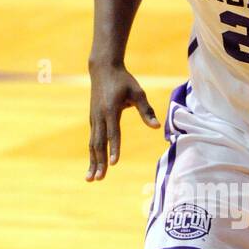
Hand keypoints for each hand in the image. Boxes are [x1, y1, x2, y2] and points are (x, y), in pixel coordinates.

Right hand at [86, 65, 159, 180]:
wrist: (103, 69)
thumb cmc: (124, 81)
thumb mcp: (138, 92)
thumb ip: (146, 111)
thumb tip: (157, 126)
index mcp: (111, 110)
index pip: (113, 133)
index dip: (114, 149)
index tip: (114, 163)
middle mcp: (99, 116)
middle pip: (99, 143)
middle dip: (99, 162)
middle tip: (99, 178)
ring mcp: (94, 119)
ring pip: (93, 144)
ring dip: (92, 162)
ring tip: (91, 179)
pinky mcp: (93, 120)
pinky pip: (92, 140)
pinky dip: (92, 154)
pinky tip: (93, 166)